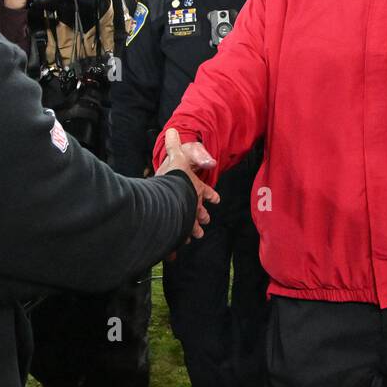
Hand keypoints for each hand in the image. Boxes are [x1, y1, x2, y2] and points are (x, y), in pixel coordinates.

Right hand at [155, 128, 219, 251]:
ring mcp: (184, 218)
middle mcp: (191, 205)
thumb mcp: (177, 155)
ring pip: (188, 228)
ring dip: (189, 233)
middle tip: (204, 224)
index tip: (216, 200)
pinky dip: (172, 249)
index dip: (210, 195)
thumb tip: (173, 130)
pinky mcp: (175, 230)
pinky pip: (173, 241)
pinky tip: (170, 257)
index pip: (206, 192)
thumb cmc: (175, 173)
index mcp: (195, 188)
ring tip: (190, 239)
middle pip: (198, 213)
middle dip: (200, 218)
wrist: (170, 191)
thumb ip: (175, 145)